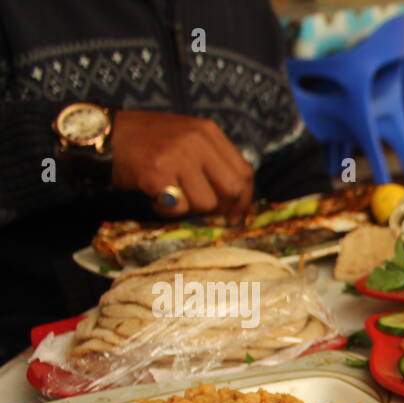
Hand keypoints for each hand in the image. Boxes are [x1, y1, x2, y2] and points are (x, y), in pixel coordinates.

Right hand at [110, 110, 253, 220]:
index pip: (244, 171)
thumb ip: (211, 160)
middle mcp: (197, 141)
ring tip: (171, 197)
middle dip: (223, 208)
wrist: (104, 134)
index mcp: (208, 131)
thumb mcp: (186, 137)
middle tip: (206, 213)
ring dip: (189, 209)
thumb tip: (236, 199)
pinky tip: (156, 199)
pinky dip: (168, 211)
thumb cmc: (146, 140)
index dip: (244, 198)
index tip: (235, 213)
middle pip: (233, 189)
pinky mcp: (158, 173)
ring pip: (207, 203)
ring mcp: (178, 156)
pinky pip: (179, 208)